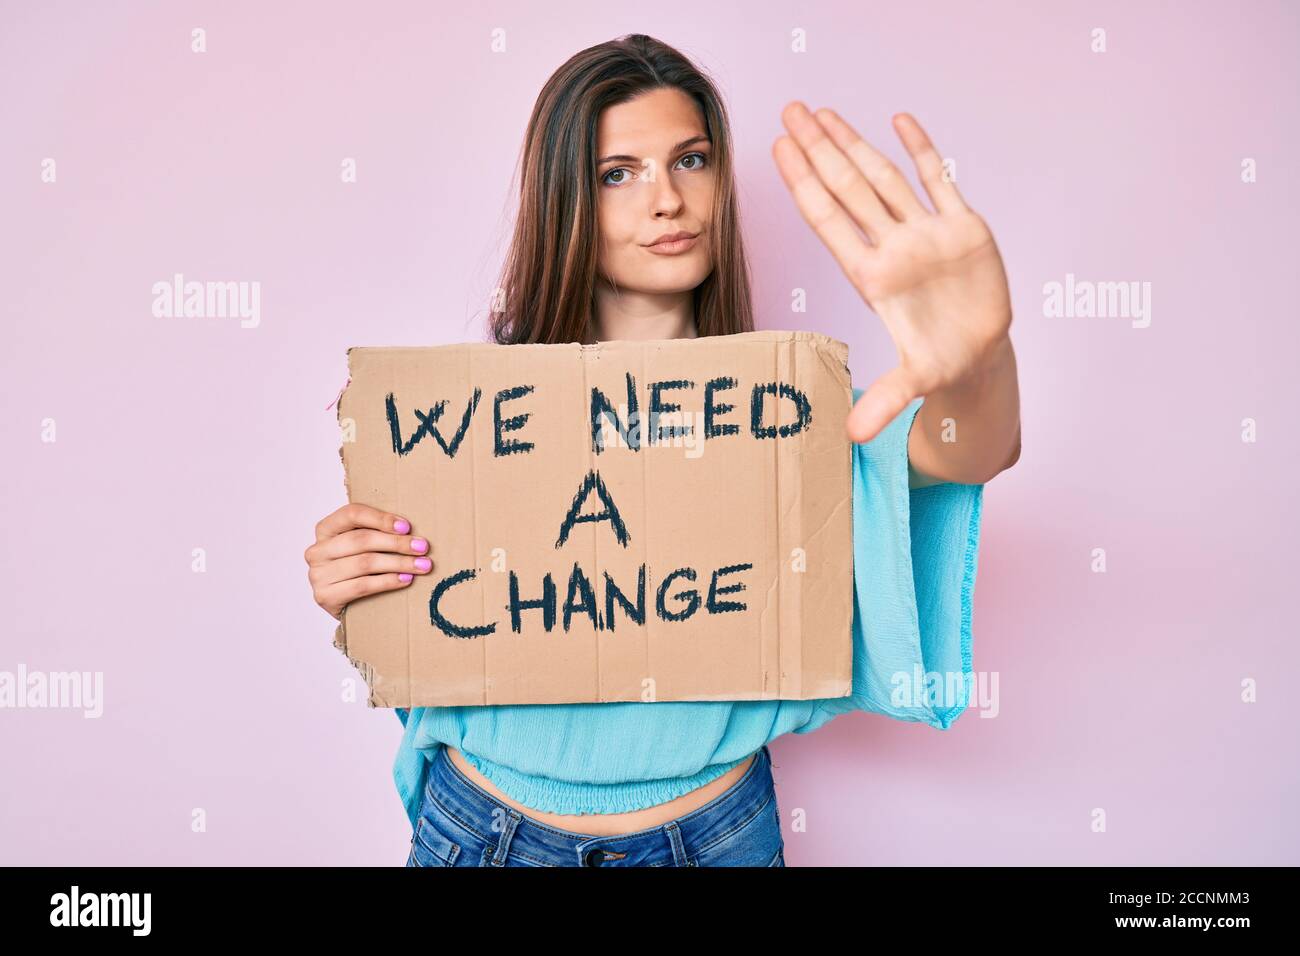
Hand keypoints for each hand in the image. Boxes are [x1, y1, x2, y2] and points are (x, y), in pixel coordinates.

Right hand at [304, 503, 433, 620]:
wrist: (348, 606)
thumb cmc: (359, 569)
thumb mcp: (362, 546)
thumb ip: (377, 532)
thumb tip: (411, 529)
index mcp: (325, 529)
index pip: (352, 514)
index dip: (381, 518)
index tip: (407, 527)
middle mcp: (317, 550)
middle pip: (361, 540)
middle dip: (396, 543)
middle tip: (423, 547)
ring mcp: (318, 575)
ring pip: (364, 563)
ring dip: (398, 563)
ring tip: (422, 565)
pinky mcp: (325, 596)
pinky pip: (362, 585)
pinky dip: (388, 581)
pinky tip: (406, 579)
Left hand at [773, 103, 1012, 442]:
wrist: (979, 355)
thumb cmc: (940, 365)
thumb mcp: (914, 383)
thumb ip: (885, 402)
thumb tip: (852, 434)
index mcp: (874, 276)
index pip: (829, 220)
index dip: (805, 184)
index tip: (778, 150)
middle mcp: (892, 247)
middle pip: (847, 188)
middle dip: (818, 149)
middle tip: (788, 110)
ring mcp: (924, 233)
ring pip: (882, 178)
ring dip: (854, 144)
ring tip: (822, 112)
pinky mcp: (961, 226)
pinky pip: (939, 179)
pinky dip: (922, 150)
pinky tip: (898, 121)